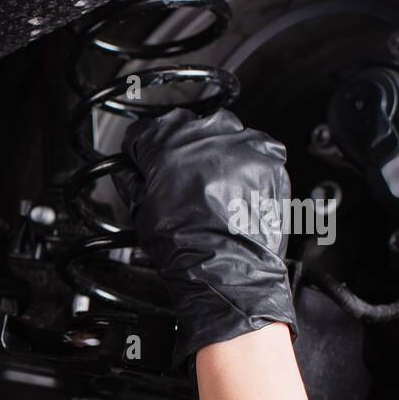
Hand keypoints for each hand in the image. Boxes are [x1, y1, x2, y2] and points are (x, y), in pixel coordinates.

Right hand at [119, 108, 297, 371]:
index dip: (140, 152)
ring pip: (221, 138)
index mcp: (168, 142)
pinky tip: (233, 192)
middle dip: (180, 151)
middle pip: (187, 129)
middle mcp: (207, 133)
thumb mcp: (141, 213)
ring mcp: (242, 144)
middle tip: (178, 182)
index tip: (141, 163)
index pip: (145, 132)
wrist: (227, 269)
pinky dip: (243, 167)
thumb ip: (133, 183)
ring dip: (213, 155)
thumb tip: (129, 172)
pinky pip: (253, 153)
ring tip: (209, 189)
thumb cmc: (186, 245)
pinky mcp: (269, 159)